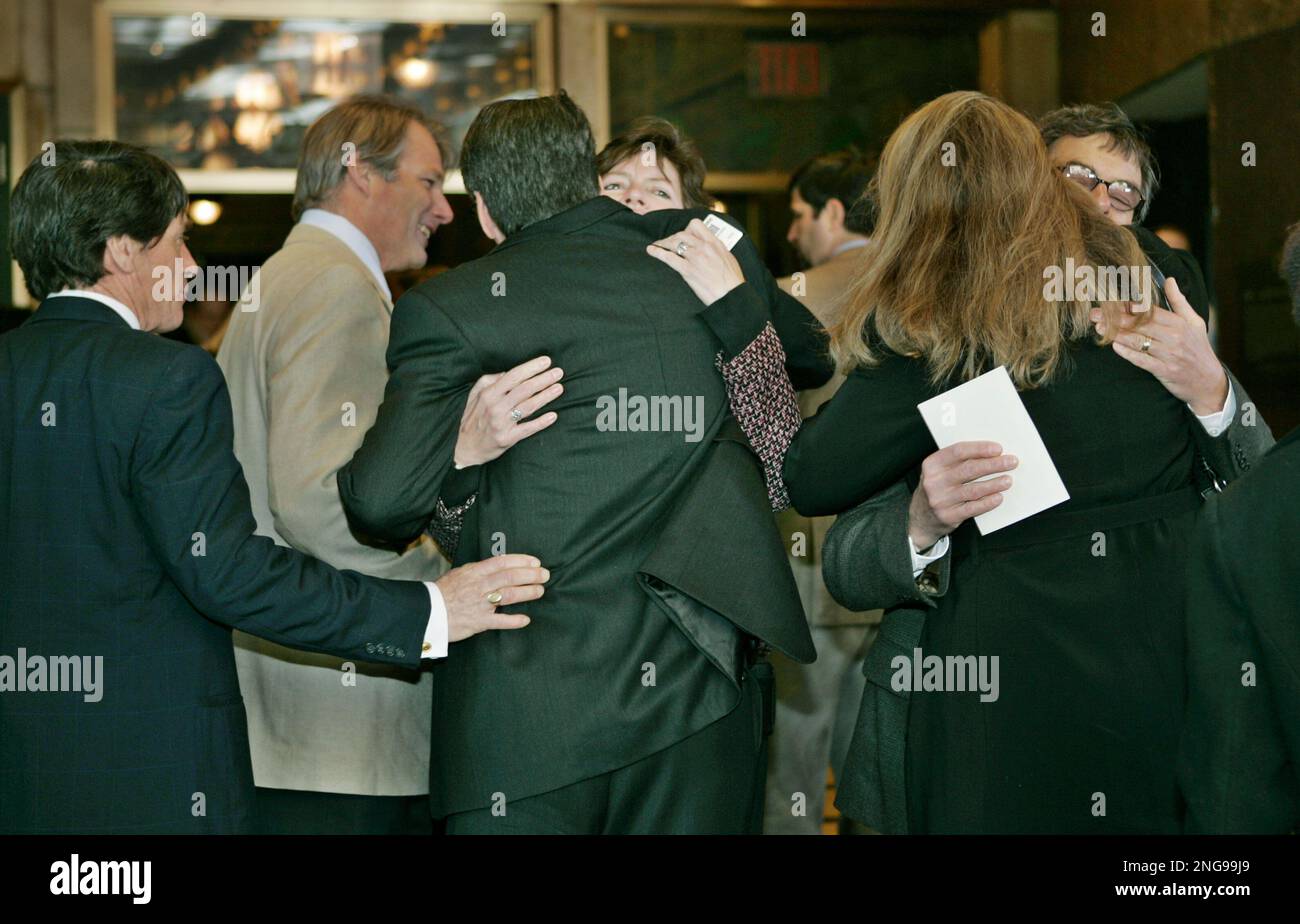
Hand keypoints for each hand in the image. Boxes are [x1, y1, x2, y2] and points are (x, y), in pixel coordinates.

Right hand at [436, 553, 548, 642]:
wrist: (426, 612)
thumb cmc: (442, 592)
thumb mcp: (459, 573)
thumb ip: (478, 570)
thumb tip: (496, 565)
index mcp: (475, 572)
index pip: (503, 562)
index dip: (521, 561)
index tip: (535, 562)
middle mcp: (480, 586)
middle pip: (510, 577)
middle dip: (530, 575)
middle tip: (545, 575)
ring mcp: (480, 604)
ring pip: (509, 595)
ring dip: (528, 592)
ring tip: (540, 591)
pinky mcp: (479, 622)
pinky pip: (500, 621)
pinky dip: (514, 621)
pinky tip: (525, 619)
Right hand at [454, 355, 562, 467]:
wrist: (465, 447)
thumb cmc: (473, 418)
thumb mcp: (475, 395)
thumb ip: (489, 380)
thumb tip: (507, 372)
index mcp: (488, 394)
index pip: (513, 376)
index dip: (531, 367)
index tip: (546, 361)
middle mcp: (495, 407)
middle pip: (524, 389)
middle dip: (543, 379)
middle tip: (559, 372)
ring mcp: (501, 423)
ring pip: (528, 406)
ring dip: (546, 396)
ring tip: (559, 388)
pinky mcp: (507, 438)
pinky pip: (528, 429)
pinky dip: (541, 422)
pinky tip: (553, 415)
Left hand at [645, 218, 744, 305]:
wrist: (731, 295)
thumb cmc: (732, 281)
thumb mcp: (728, 258)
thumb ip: (716, 250)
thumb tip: (709, 247)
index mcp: (715, 243)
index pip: (696, 225)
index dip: (687, 228)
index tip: (683, 234)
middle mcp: (704, 247)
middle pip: (682, 233)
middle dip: (673, 237)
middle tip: (668, 243)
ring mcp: (695, 258)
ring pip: (674, 243)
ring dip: (663, 243)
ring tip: (657, 245)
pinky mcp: (688, 270)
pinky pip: (669, 258)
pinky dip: (658, 252)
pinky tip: (651, 250)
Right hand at [908, 442, 1017, 550]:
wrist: (921, 518)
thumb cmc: (937, 488)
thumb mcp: (938, 471)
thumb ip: (957, 462)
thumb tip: (990, 454)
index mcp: (932, 464)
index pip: (958, 451)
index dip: (980, 449)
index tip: (998, 449)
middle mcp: (934, 481)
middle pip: (969, 469)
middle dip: (993, 464)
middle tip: (1011, 462)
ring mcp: (940, 500)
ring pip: (973, 489)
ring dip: (994, 483)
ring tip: (1008, 480)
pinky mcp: (948, 516)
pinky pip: (973, 508)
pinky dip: (988, 502)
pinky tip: (998, 497)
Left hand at [1091, 276, 1228, 415]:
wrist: (1209, 381)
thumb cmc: (1198, 349)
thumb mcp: (1194, 321)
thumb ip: (1179, 301)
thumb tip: (1169, 279)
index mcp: (1180, 323)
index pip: (1150, 311)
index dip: (1129, 306)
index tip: (1110, 301)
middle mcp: (1175, 337)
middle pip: (1141, 324)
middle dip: (1116, 318)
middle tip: (1096, 313)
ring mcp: (1170, 355)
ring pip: (1139, 341)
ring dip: (1117, 334)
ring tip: (1099, 327)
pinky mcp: (1165, 371)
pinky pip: (1143, 361)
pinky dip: (1129, 353)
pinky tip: (1115, 346)